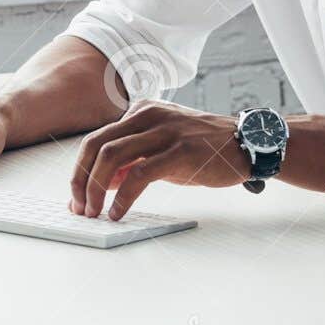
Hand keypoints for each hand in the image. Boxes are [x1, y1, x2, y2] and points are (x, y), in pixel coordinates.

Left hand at [71, 100, 248, 219]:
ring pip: (112, 156)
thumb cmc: (204, 149)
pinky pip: (139, 174)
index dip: (80, 171)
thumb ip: (132, 161)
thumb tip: (102, 184)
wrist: (248, 143)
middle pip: (96, 145)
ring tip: (95, 212)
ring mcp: (164, 131)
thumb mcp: (162, 149)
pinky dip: (123, 196)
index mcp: (141, 111)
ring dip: (96, 189)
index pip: (96, 139)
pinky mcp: (180, 151)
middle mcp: (148, 115)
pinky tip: (119, 212)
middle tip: (80, 207)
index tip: (77, 198)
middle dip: (81, 180)